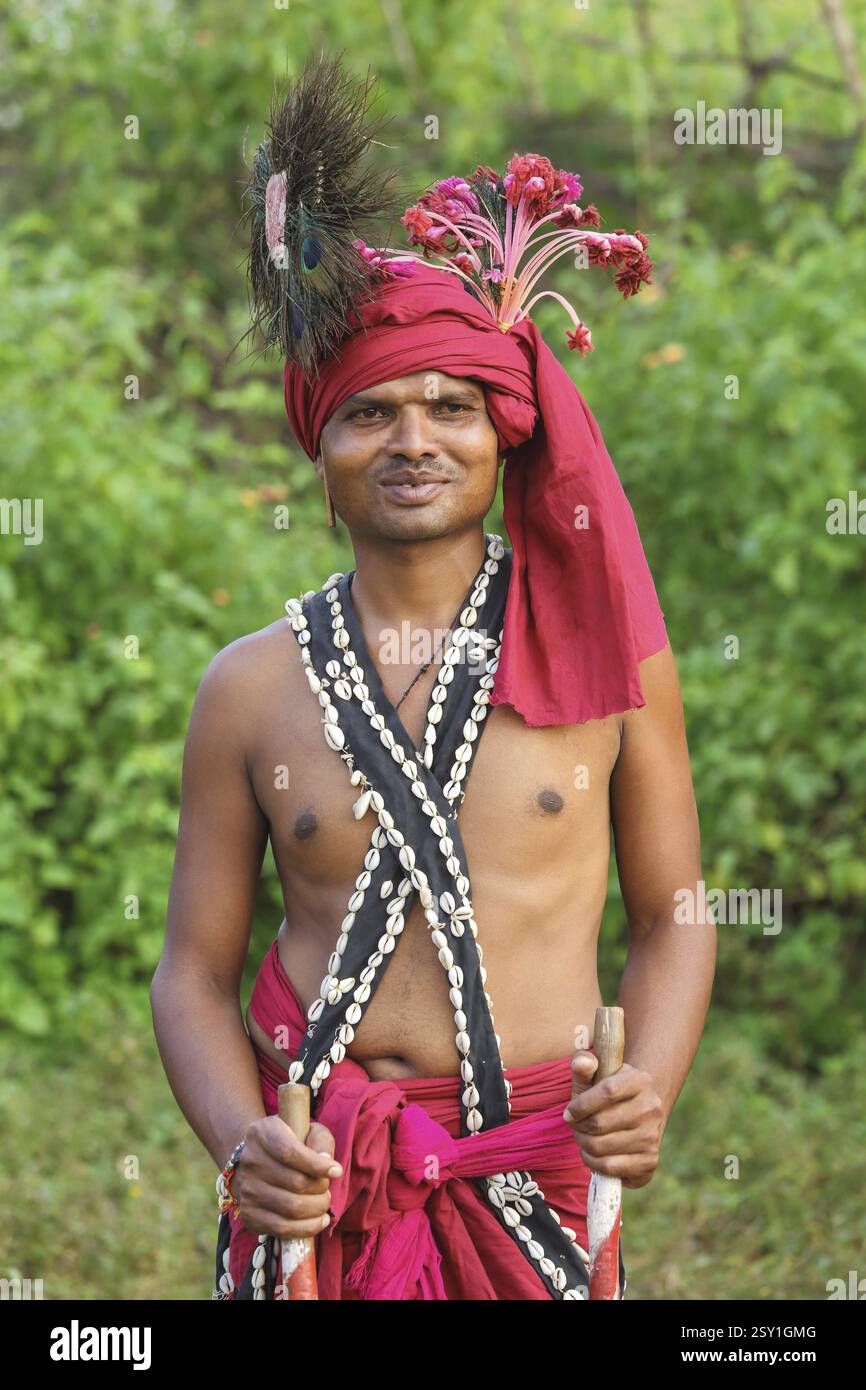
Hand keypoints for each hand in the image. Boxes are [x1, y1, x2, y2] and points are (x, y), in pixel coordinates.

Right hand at [233, 1115, 341, 1237]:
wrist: (255, 1162)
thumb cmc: (289, 1144)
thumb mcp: (306, 1131)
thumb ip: (320, 1141)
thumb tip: (328, 1163)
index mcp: (262, 1134)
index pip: (290, 1153)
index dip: (317, 1165)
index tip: (337, 1171)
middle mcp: (251, 1162)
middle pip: (295, 1183)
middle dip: (321, 1189)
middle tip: (327, 1189)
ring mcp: (246, 1191)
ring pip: (292, 1208)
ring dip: (317, 1208)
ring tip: (324, 1202)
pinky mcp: (249, 1215)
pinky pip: (283, 1228)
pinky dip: (307, 1228)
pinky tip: (320, 1220)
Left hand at [563, 1050, 663, 1189]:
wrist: (637, 1115)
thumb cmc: (608, 1093)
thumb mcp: (596, 1075)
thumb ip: (583, 1064)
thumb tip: (582, 1062)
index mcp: (641, 1080)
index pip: (607, 1092)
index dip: (581, 1104)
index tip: (569, 1112)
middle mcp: (652, 1108)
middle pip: (599, 1123)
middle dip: (578, 1127)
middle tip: (576, 1126)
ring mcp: (652, 1136)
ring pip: (600, 1147)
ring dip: (583, 1144)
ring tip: (583, 1137)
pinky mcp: (649, 1161)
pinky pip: (610, 1167)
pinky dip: (593, 1162)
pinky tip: (593, 1154)